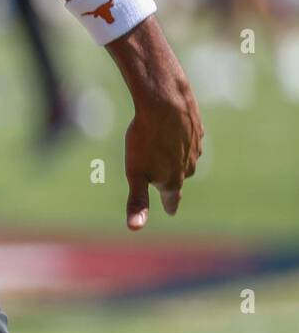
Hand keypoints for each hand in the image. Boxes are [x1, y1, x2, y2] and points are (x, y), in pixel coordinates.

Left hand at [123, 84, 203, 230]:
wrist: (165, 103)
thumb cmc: (145, 140)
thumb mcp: (135, 174)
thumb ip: (137, 201)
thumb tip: (135, 228)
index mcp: (173, 181)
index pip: (172, 198)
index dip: (169, 205)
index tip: (170, 211)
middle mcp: (188, 167)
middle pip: (178, 177)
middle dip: (171, 180)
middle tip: (165, 181)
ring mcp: (195, 148)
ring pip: (185, 158)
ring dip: (177, 158)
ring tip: (166, 154)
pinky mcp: (197, 129)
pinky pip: (189, 138)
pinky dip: (182, 139)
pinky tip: (174, 132)